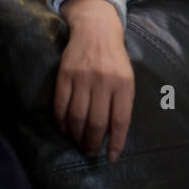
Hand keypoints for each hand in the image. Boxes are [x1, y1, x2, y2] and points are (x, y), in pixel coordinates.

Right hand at [54, 0, 134, 161]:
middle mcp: (104, 83)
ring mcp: (83, 79)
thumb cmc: (115, 60)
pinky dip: (61, 121)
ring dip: (76, 135)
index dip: (115, 142)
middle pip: (96, 122)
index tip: (110, 157)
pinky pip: (60, 104)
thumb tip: (115, 133)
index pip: (120, 120)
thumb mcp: (128, 78)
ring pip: (77, 117)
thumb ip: (122, 102)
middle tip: (90, 151)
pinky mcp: (65, 75)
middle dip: (92, 142)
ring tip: (77, 142)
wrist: (96, 31)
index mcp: (124, 85)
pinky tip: (64, 128)